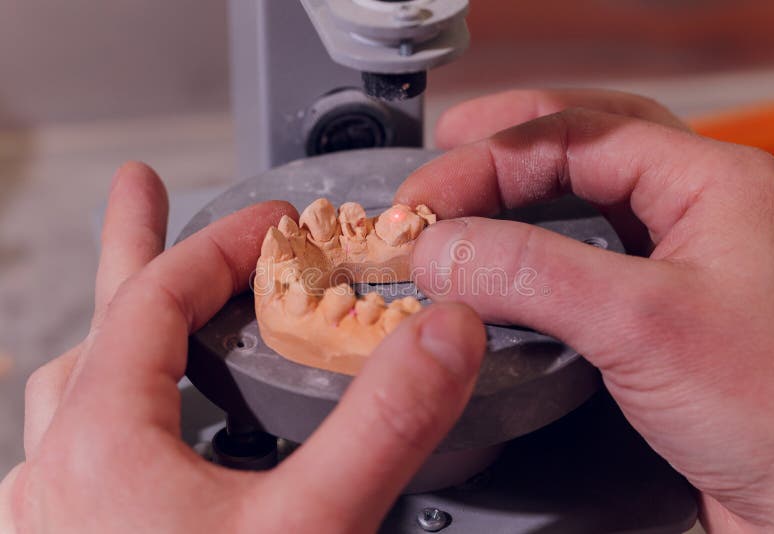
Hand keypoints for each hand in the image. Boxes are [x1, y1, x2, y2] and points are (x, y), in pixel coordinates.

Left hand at [0, 163, 485, 532]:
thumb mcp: (311, 529)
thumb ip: (383, 426)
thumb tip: (442, 335)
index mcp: (103, 442)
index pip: (158, 296)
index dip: (223, 243)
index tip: (279, 220)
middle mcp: (59, 470)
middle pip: (102, 322)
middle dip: (134, 244)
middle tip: (142, 188)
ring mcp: (55, 515)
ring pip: (79, 387)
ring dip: (125, 330)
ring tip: (152, 300)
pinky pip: (86, 447)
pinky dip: (126, 405)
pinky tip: (158, 431)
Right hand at [396, 89, 773, 532]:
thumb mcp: (643, 325)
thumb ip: (532, 275)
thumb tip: (444, 249)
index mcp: (713, 183)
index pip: (578, 135)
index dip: (489, 158)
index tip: (426, 199)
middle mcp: (700, 212)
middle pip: (587, 145)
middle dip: (509, 144)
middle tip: (445, 150)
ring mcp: (682, 263)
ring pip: (588, 199)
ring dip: (523, 191)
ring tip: (467, 194)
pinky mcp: (661, 317)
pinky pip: (587, 261)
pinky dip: (536, 252)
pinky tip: (507, 263)